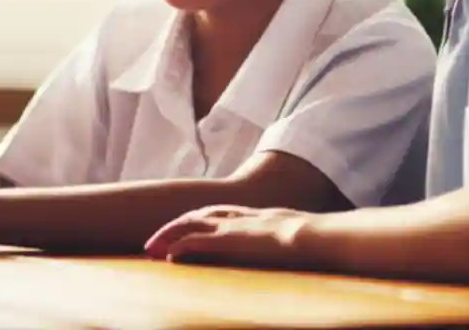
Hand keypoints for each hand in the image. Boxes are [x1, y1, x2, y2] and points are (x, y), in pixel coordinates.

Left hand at [144, 205, 316, 267]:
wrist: (318, 236)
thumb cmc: (317, 240)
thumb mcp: (299, 236)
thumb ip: (290, 239)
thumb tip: (299, 245)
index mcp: (257, 215)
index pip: (220, 212)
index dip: (200, 220)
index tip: (186, 228)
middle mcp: (241, 217)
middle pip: (199, 215)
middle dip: (176, 226)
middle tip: (156, 241)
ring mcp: (235, 227)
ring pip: (191, 225)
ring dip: (169, 235)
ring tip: (151, 248)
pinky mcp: (231, 240)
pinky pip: (197, 241)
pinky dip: (180, 246)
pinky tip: (168, 255)